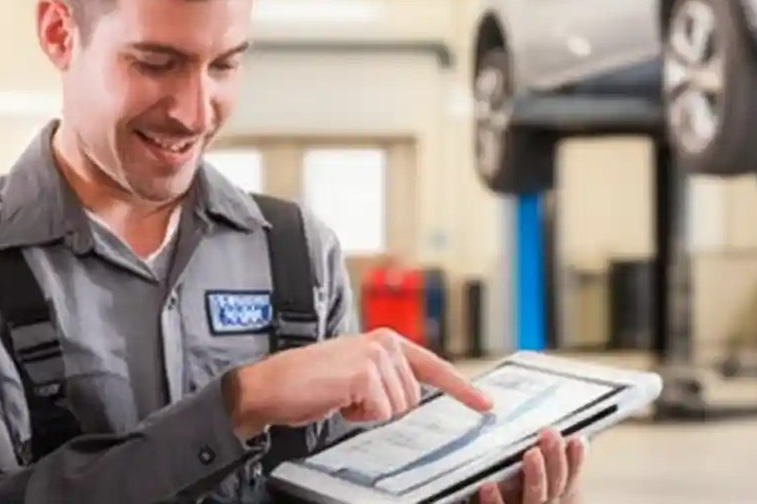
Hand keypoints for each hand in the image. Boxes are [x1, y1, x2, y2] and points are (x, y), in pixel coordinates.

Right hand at [224, 328, 492, 437]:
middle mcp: (385, 343)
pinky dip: (358, 416)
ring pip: (398, 408)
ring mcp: (376, 356)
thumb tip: (409, 398)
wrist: (271, 385)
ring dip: (368, 412)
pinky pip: (380, 412)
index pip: (433, 366)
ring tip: (340, 397)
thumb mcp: (355, 374)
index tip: (485, 404)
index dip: (461, 388)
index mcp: (386, 341)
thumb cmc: (309, 384)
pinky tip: (337, 400)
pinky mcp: (365, 373)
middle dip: (382, 408)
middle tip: (349, 398)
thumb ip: (385, 377)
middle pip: (412, 398)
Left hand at [475, 430, 586, 503]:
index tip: (577, 438)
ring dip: (536, 476)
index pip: (568, 476)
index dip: (575, 459)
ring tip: (532, 453)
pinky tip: (489, 485)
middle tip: (551, 434)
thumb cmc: (512, 489)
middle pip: (555, 484)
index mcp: (553, 493)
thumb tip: (544, 427)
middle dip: (556, 460)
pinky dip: (496, 500)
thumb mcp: (529, 477)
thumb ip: (539, 456)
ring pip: (536, 497)